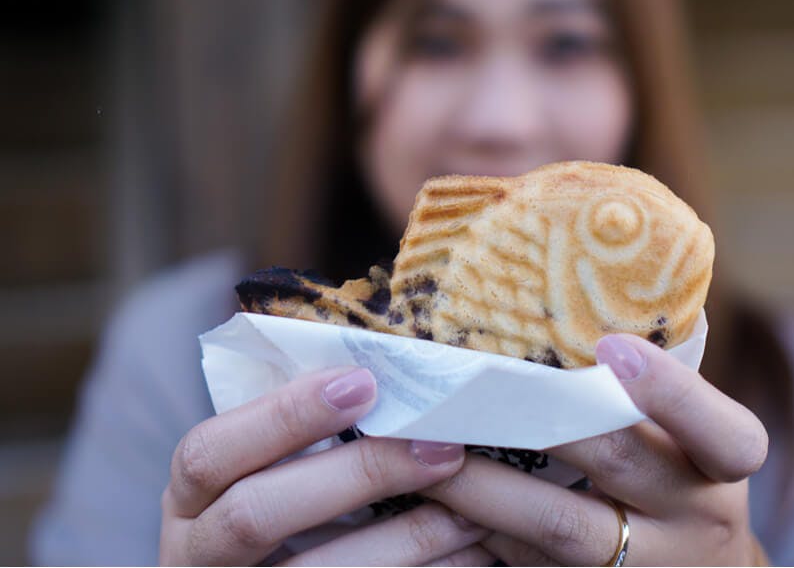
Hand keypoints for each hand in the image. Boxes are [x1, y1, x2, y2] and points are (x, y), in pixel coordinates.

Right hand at [160, 367, 487, 564]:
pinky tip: (469, 556)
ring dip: (407, 539)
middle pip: (258, 514)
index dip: (283, 416)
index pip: (209, 452)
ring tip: (473, 512)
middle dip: (357, 475)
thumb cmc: (274, 510)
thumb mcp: (261, 473)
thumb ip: (298, 436)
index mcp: (190, 499)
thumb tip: (385, 375)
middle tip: (442, 448)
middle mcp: (197, 554)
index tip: (364, 383)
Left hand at [422, 334, 768, 564]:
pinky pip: (530, 563)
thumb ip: (648, 391)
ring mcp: (646, 567)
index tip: (608, 346)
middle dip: (538, 415)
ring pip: (558, 526)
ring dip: (485, 483)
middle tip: (470, 380)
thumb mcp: (690, 434)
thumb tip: (567, 304)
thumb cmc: (680, 473)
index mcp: (726, 463)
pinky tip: (436, 494)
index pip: (725, 434)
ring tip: (428, 442)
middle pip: (617, 461)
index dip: (669, 391)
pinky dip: (481, 527)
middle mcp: (698, 518)